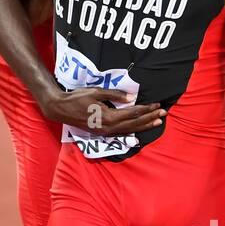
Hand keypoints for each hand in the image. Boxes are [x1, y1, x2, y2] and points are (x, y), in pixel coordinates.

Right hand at [37, 86, 162, 135]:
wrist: (61, 109)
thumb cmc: (77, 98)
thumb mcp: (96, 92)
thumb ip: (114, 95)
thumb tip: (131, 98)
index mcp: (109, 117)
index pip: (133, 113)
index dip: (146, 109)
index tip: (157, 105)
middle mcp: (109, 128)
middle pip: (134, 124)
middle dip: (150, 118)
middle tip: (163, 114)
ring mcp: (105, 132)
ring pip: (129, 130)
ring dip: (144, 126)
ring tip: (156, 122)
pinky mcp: (102, 133)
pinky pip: (122, 132)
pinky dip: (133, 130)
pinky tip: (139, 128)